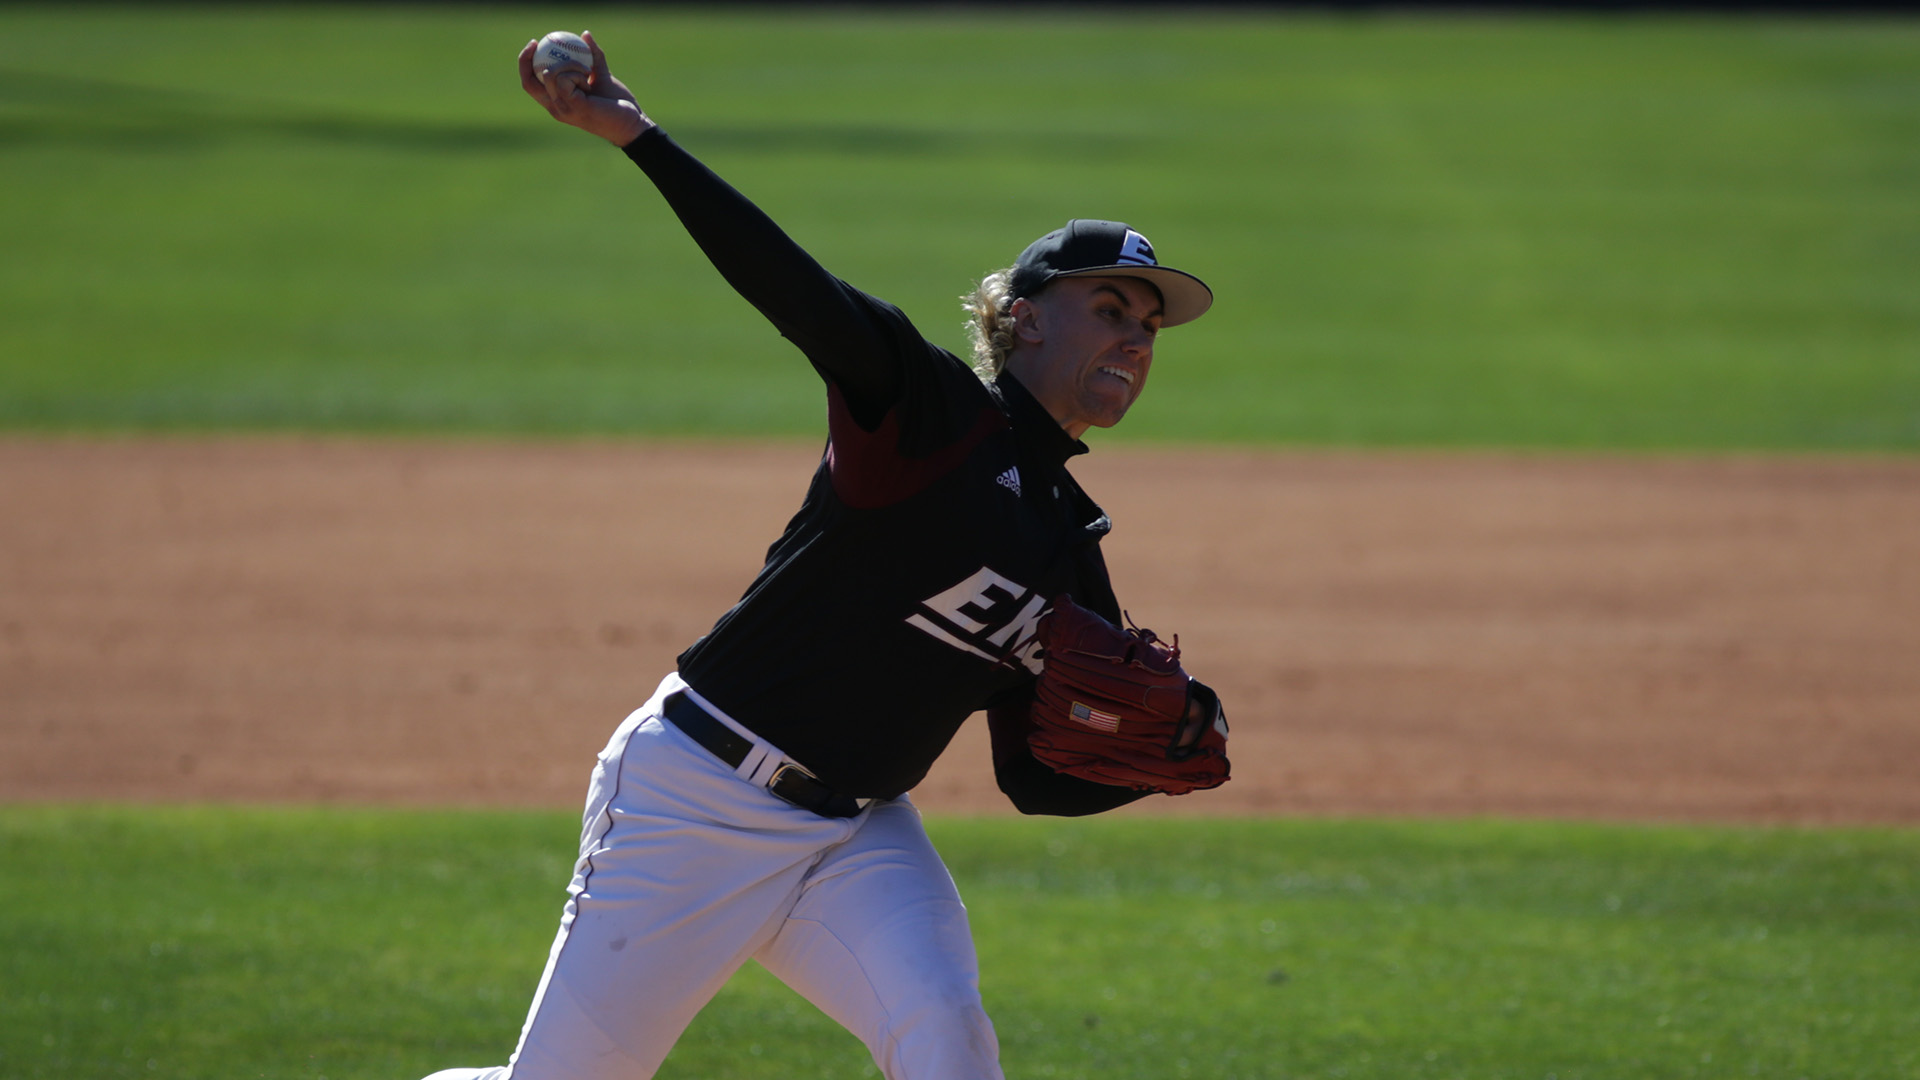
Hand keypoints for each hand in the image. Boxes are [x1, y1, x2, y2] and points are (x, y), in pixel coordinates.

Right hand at [518, 30, 653, 145]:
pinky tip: (588, 81)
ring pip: (549, 76)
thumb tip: (585, 34)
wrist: (632, 123)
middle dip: (525, 59)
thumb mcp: (601, 75)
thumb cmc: (617, 103)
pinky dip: (576, 73)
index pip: (530, 84)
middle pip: (528, 83)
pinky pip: (564, 80)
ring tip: (586, 72)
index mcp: (557, 102)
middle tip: (536, 42)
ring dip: (567, 65)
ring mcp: (563, 110)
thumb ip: (593, 56)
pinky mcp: (574, 107)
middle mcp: (555, 108)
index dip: (524, 63)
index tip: (534, 44)